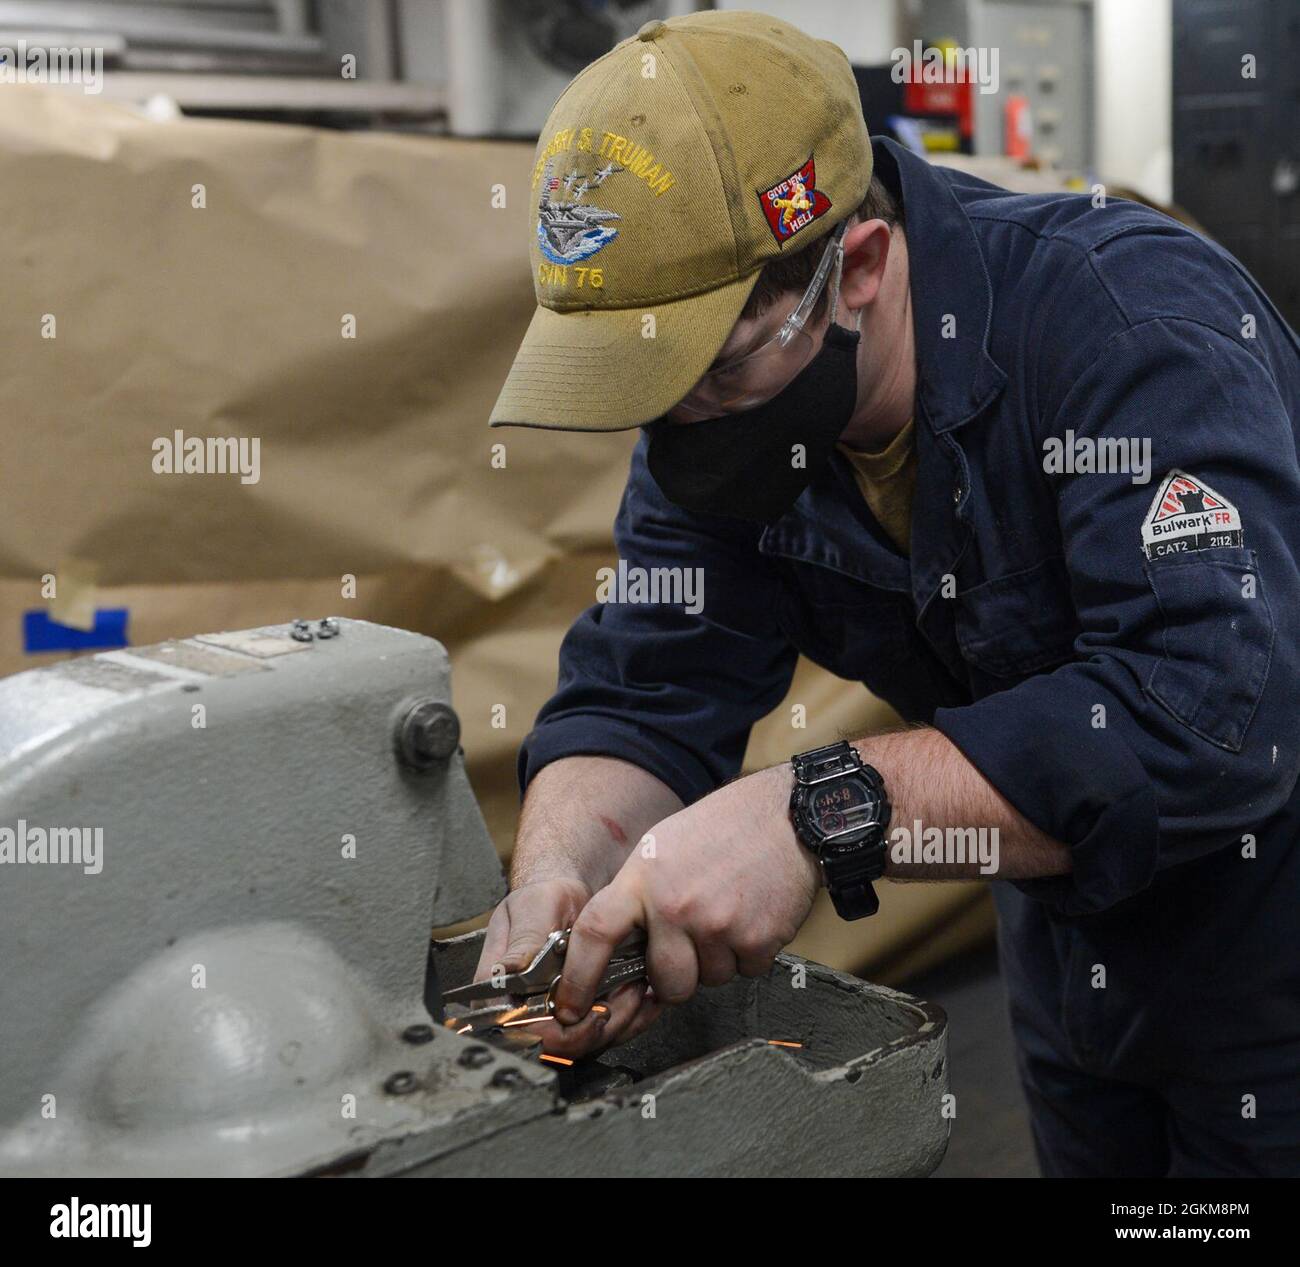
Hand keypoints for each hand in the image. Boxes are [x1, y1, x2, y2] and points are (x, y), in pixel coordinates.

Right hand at [471, 875, 662, 1058]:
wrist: (573, 892)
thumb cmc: (545, 897)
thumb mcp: (533, 909)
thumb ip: (523, 941)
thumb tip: (507, 971)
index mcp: (500, 987)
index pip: (514, 1029)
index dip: (545, 1033)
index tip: (574, 1017)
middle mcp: (524, 1006)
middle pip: (552, 1045)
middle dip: (587, 1031)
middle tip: (612, 1005)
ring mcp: (554, 1012)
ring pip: (582, 1045)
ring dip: (613, 1023)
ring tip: (632, 990)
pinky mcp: (581, 1012)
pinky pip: (604, 1033)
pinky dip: (627, 1019)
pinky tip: (639, 997)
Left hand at [551, 763, 820, 1023]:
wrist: (786, 815)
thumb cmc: (721, 829)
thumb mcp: (660, 849)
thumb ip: (637, 898)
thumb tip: (619, 952)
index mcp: (642, 880)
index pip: (595, 935)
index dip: (577, 978)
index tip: (571, 1007)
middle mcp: (675, 906)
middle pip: (665, 982)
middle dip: (677, 974)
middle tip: (693, 938)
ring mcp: (717, 926)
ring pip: (708, 981)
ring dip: (717, 960)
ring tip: (727, 912)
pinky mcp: (757, 940)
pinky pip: (745, 972)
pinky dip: (749, 953)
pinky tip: (752, 914)